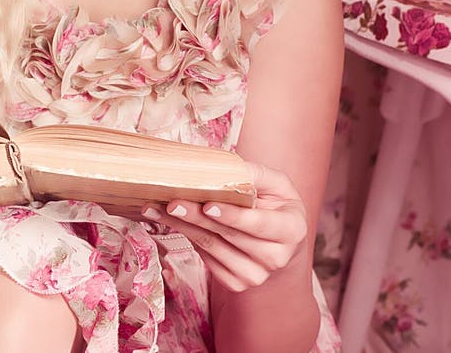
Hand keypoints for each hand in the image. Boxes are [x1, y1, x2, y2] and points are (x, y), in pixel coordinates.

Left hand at [140, 162, 307, 292]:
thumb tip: (229, 168)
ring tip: (158, 208)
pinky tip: (172, 222)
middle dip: (197, 217)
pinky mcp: (236, 283)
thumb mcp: (278, 185)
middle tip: (171, 202)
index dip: (233, 215)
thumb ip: (257, 175)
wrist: (280, 244)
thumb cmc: (277, 206)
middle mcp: (276, 258)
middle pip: (228, 236)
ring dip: (183, 226)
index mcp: (292, 230)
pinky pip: (206, 258)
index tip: (208, 204)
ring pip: (212, 247)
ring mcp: (255, 275)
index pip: (258, 224)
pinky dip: (187, 237)